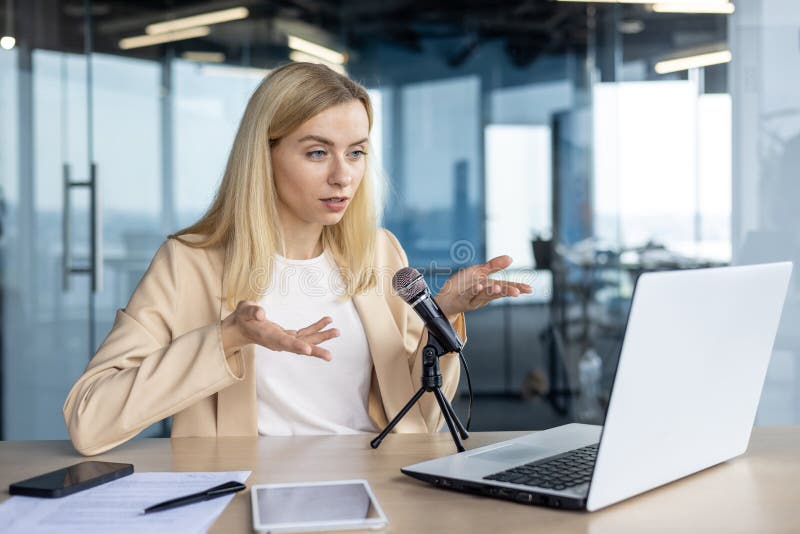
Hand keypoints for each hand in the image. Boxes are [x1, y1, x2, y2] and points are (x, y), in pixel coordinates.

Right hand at [221, 300, 338, 360]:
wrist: (240, 328)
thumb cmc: (242, 318)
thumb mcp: (244, 311)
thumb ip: (252, 311)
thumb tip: (261, 314)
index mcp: (269, 337)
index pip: (285, 343)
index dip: (296, 346)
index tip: (308, 350)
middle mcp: (279, 342)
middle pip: (300, 347)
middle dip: (315, 348)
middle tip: (329, 355)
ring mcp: (285, 340)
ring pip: (306, 341)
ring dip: (321, 337)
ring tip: (336, 331)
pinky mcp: (288, 336)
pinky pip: (305, 334)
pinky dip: (316, 328)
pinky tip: (327, 322)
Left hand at [433, 255, 531, 320]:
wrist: (444, 299)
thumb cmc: (462, 285)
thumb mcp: (478, 272)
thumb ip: (494, 266)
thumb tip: (510, 258)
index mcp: (489, 287)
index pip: (506, 287)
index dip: (518, 288)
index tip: (529, 289)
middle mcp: (483, 295)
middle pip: (498, 293)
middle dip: (507, 292)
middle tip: (517, 292)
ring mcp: (473, 298)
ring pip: (484, 295)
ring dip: (492, 291)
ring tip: (499, 287)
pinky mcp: (462, 299)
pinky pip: (468, 294)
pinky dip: (474, 290)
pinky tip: (479, 286)